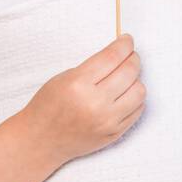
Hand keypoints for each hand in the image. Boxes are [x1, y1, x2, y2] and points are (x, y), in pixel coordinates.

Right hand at [24, 33, 145, 169]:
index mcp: (78, 84)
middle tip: (130, 55)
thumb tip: (119, 54)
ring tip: (127, 77)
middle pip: (129, 71)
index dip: (124, 45)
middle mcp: (95, 103)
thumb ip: (92, 67)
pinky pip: (138, 110)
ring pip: (139, 91)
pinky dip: (135, 98)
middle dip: (133, 58)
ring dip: (136, 79)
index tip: (127, 40)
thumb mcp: (63, 78)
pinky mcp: (114, 134)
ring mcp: (107, 121)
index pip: (112, 56)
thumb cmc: (49, 106)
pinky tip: (126, 94)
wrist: (42, 140)